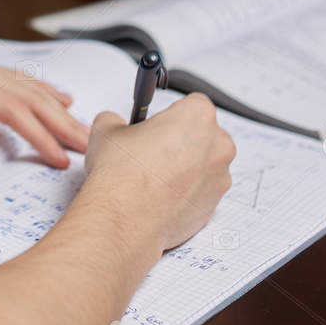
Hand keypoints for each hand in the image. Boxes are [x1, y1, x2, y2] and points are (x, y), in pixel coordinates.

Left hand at [0, 29, 89, 166]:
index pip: (12, 112)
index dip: (39, 136)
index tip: (59, 158)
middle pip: (29, 98)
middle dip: (62, 123)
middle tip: (91, 147)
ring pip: (27, 88)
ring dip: (57, 109)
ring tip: (84, 129)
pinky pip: (16, 80)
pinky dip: (41, 91)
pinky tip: (58, 98)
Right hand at [81, 94, 235, 251]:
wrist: (123, 220)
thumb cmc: (121, 175)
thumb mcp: (106, 129)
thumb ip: (116, 119)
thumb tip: (115, 124)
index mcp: (198, 117)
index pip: (192, 104)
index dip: (171, 115)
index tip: (157, 126)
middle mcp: (218, 146)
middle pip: (204, 135)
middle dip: (182, 141)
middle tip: (153, 152)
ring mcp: (219, 179)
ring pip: (204, 166)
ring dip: (185, 169)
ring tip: (152, 179)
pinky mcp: (213, 208)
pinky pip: (200, 193)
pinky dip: (185, 193)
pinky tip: (159, 198)